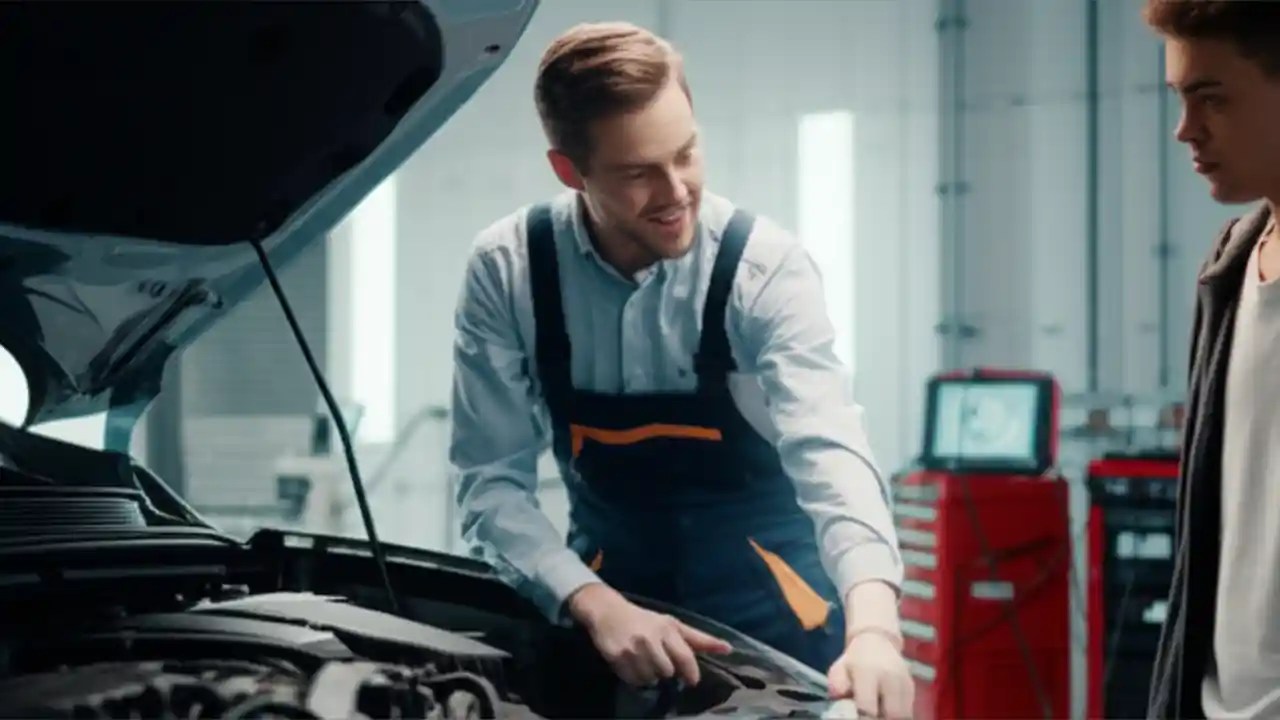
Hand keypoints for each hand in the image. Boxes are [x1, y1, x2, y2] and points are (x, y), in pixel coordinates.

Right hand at [568, 583, 731, 686]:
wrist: (607, 612)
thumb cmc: (644, 620)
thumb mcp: (672, 625)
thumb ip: (699, 639)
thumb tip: (727, 649)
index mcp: (668, 629)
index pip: (685, 657)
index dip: (690, 673)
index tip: (691, 680)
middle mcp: (651, 638)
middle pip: (668, 672)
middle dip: (666, 671)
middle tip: (659, 661)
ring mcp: (633, 649)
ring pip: (650, 678)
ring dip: (649, 675)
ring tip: (644, 661)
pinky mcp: (617, 657)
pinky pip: (633, 680)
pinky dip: (634, 677)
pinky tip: (631, 664)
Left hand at [826, 631, 913, 719]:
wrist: (877, 641)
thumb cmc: (854, 660)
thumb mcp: (838, 669)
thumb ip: (837, 686)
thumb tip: (842, 702)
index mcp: (868, 672)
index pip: (868, 707)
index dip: (862, 717)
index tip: (857, 716)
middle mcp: (890, 677)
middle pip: (891, 714)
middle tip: (869, 717)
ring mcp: (904, 682)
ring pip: (903, 714)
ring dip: (890, 717)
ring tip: (878, 712)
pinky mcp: (912, 687)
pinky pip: (909, 709)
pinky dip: (898, 714)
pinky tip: (886, 708)